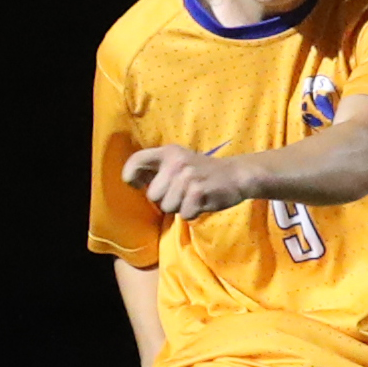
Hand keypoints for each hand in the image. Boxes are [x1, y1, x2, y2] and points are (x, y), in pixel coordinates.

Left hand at [123, 142, 249, 218]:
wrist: (237, 174)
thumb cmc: (203, 171)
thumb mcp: (179, 162)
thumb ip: (157, 169)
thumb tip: (134, 180)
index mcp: (168, 152)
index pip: (137, 160)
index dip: (130, 176)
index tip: (136, 184)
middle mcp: (176, 162)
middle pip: (153, 195)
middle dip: (165, 200)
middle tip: (181, 194)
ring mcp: (188, 176)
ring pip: (168, 207)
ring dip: (180, 207)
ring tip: (192, 197)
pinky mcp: (199, 191)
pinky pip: (184, 214)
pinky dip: (193, 213)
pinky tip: (201, 202)